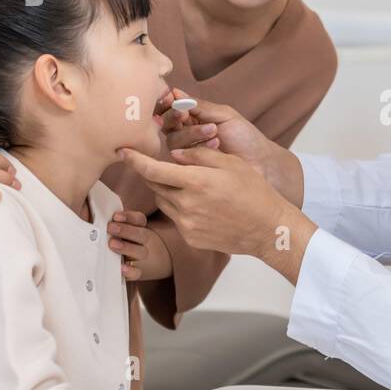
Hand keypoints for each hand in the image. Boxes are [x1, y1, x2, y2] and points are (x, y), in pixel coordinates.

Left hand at [107, 209, 171, 281]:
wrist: (127, 260)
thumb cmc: (112, 240)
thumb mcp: (112, 229)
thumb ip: (106, 223)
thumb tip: (91, 213)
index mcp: (137, 228)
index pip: (139, 220)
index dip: (129, 217)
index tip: (116, 216)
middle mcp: (141, 242)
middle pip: (140, 234)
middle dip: (126, 230)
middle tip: (111, 228)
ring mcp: (138, 257)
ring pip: (141, 252)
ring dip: (127, 247)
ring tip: (112, 244)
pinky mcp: (134, 272)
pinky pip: (137, 272)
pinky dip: (130, 270)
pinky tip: (121, 267)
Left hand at [117, 145, 316, 281]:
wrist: (268, 228)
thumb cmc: (254, 191)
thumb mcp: (231, 164)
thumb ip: (198, 156)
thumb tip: (173, 155)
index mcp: (196, 182)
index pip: (153, 170)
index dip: (134, 160)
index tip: (122, 151)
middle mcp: (187, 204)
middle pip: (155, 186)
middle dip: (154, 174)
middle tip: (163, 166)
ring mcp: (187, 224)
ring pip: (164, 202)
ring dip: (168, 191)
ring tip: (190, 187)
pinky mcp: (191, 237)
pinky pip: (176, 219)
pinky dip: (181, 209)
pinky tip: (201, 206)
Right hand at [159, 92, 302, 205]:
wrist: (260, 161)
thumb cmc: (245, 137)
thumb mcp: (224, 115)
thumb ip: (199, 106)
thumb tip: (175, 92)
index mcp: (194, 119)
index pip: (170, 110)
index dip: (168, 105)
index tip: (173, 100)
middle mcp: (187, 136)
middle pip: (167, 125)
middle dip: (175, 118)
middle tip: (186, 115)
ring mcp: (188, 154)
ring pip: (173, 141)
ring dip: (192, 133)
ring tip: (214, 132)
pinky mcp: (191, 170)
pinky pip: (182, 158)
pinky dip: (198, 148)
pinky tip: (216, 145)